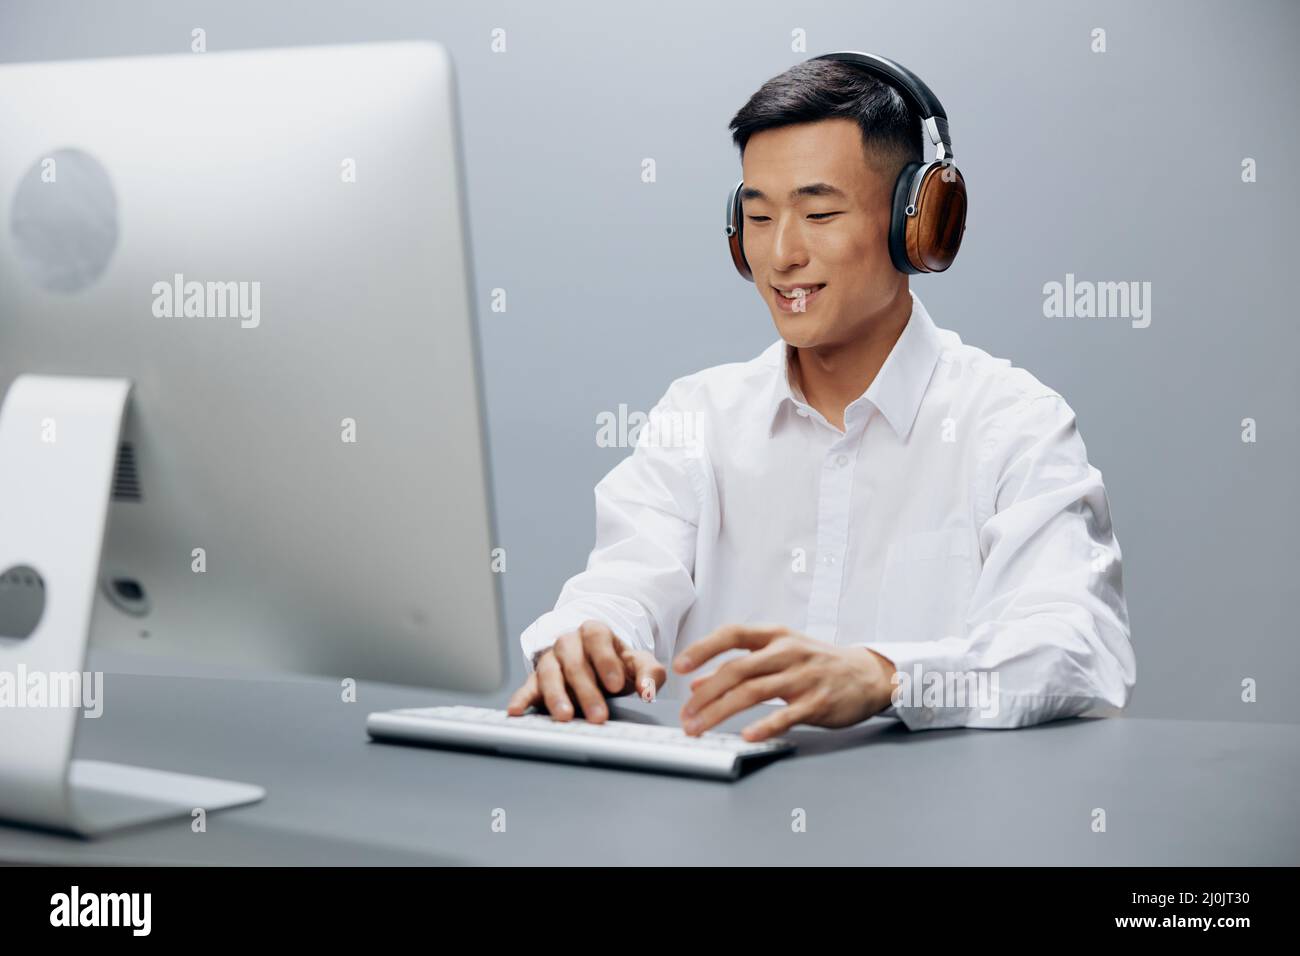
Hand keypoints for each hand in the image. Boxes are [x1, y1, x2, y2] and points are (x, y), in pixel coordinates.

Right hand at [506, 620, 666, 722]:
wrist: (597, 667)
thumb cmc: (618, 665)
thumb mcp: (638, 664)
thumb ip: (649, 674)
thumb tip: (648, 691)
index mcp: (594, 632)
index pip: (597, 638)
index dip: (606, 660)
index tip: (616, 685)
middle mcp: (568, 643)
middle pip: (573, 661)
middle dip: (586, 689)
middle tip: (598, 715)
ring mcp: (550, 660)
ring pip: (549, 673)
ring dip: (556, 696)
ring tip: (565, 716)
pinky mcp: (536, 680)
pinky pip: (526, 687)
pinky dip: (521, 699)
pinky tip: (516, 711)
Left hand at [674, 624, 896, 740]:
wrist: (867, 674)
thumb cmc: (816, 663)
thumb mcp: (779, 654)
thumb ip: (740, 666)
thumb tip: (697, 684)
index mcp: (775, 636)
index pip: (732, 634)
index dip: (703, 649)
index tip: (679, 666)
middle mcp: (787, 653)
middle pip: (737, 670)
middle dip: (705, 694)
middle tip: (685, 715)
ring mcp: (803, 677)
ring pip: (753, 693)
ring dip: (720, 712)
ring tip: (699, 727)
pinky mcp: (818, 702)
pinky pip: (786, 715)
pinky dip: (764, 725)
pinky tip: (746, 736)